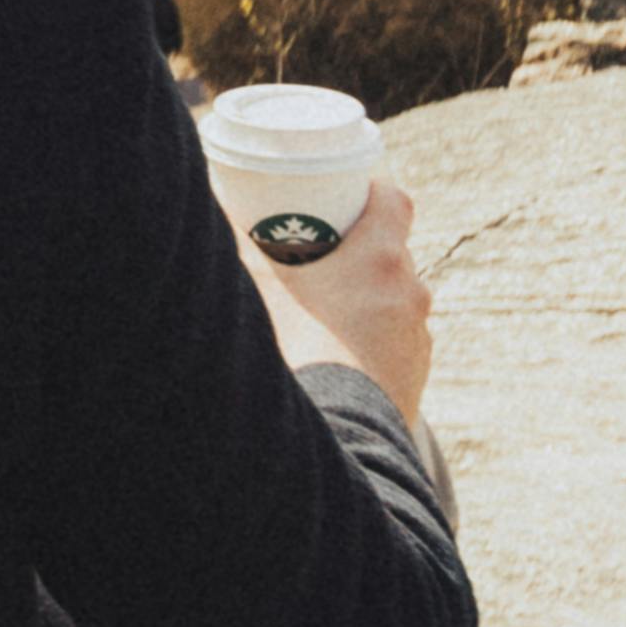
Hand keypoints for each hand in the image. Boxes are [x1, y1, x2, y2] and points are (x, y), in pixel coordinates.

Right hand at [243, 169, 434, 429]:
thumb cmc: (291, 352)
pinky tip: (337, 353)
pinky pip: (395, 342)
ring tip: (326, 308)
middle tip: (323, 251)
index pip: (395, 200)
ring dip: (368, 298)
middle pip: (394, 252)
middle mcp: (410, 293)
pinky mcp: (413, 376)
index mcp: (382, 259)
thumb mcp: (254, 288)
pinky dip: (372, 339)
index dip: (372, 190)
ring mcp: (416, 338)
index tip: (346, 192)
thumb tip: (209, 205)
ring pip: (395, 300)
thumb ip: (236, 246)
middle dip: (361, 249)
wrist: (332, 436)